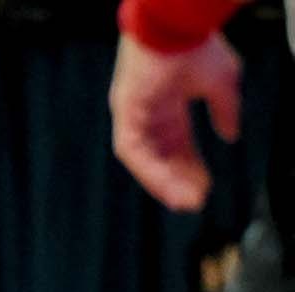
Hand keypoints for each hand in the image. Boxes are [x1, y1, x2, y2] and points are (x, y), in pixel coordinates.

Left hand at [110, 31, 241, 211]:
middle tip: (193, 202)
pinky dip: (149, 168)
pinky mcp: (125, 112)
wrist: (178, 24)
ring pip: (145, 159)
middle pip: (161, 157)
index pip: (178, 146)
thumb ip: (225, 112)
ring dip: (163, 182)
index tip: (204, 187)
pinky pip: (132, 149)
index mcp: (169, 105)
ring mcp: (134, 114)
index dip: (190, 167)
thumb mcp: (222, 84)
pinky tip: (166, 184)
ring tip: (183, 201)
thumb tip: (232, 136)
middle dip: (177, 180)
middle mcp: (149, 113)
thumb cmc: (198, 46)